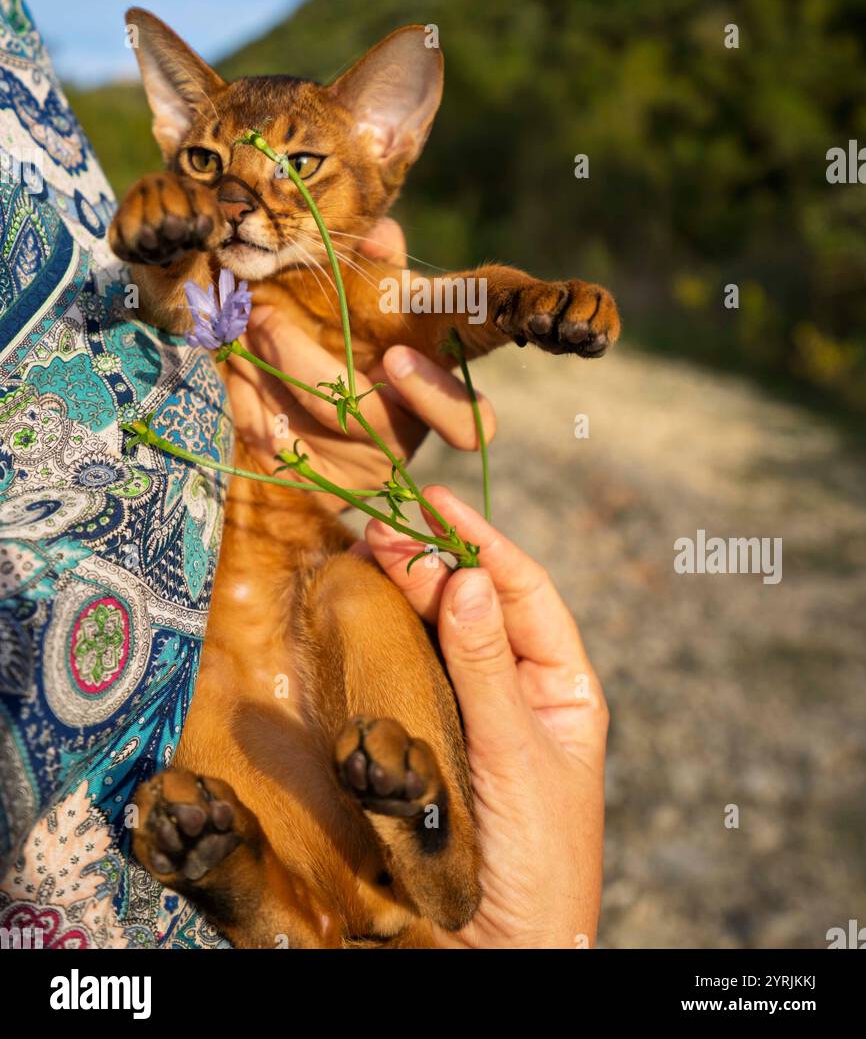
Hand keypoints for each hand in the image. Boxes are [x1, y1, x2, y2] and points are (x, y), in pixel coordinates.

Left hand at [224, 219, 494, 506]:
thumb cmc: (369, 342)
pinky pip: (271, 443)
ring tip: (237, 323)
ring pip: (302, 430)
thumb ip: (389, 269)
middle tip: (265, 316)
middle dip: (303, 363)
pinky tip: (234, 364)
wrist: (323, 408)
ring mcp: (357, 472)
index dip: (438, 397)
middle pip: (358, 416)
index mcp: (437, 400)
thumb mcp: (385, 304)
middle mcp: (403, 444)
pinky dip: (246, 398)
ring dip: (262, 369)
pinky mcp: (312, 485)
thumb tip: (379, 233)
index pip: (471, 422)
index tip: (395, 358)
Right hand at [359, 486, 607, 949]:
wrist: (499, 953)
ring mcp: (471, 717)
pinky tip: (360, 613)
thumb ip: (487, 669)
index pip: (523, 593)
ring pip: (436, 637)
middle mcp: (518, 692)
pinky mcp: (429, 745)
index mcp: (562, 687)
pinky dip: (384, 643)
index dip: (481, 541)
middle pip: (474, 606)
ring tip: (364, 552)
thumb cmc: (537, 861)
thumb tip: (469, 576)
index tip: (433, 501)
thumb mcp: (517, 757)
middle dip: (430, 561)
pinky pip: (408, 680)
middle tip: (378, 527)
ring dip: (402, 594)